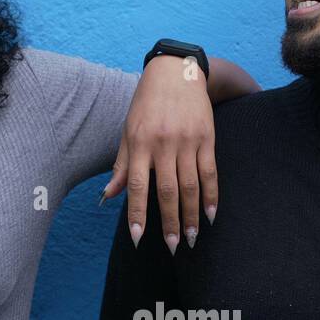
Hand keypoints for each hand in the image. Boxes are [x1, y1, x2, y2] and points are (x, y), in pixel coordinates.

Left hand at [101, 55, 216, 253]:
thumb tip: (108, 196)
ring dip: (191, 215)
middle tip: (172, 247)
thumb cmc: (146, 105)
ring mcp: (187, 141)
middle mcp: (163, 144)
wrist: (177, 71)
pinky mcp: (207, 138)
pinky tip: (211, 215)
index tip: (138, 238)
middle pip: (167, 191)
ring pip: (190, 186)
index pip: (136, 185)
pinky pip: (210, 172)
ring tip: (191, 238)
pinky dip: (212, 196)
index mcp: (139, 143)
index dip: (136, 213)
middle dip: (169, 222)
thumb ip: (121, 166)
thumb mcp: (127, 131)